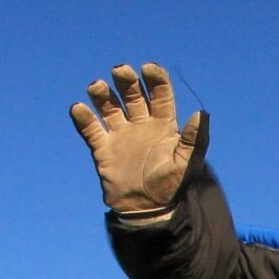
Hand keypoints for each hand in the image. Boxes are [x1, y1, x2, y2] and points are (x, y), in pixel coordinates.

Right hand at [69, 63, 208, 214]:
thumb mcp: (187, 163)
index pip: (159, 93)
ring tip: (96, 86)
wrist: (146, 210)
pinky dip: (84, 118)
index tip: (148, 68)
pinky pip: (91, 129)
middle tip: (120, 70)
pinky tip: (78, 108)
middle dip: (126, 80)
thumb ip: (194, 139)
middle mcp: (141, 124)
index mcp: (163, 123)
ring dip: (102, 94)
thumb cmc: (170, 186)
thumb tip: (200, 113)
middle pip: (133, 94)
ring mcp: (121, 134)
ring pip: (110, 107)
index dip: (155, 78)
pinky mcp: (103, 148)